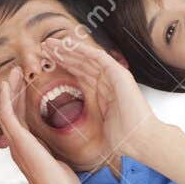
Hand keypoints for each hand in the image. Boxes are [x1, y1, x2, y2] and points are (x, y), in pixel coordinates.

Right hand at [0, 68, 80, 183]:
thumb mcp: (58, 163)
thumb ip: (53, 153)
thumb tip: (59, 149)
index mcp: (26, 150)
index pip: (21, 121)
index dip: (21, 102)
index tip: (24, 87)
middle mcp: (18, 145)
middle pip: (12, 113)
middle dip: (14, 92)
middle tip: (16, 74)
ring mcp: (16, 143)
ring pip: (7, 110)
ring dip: (9, 90)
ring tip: (13, 72)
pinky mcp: (19, 140)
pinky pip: (8, 115)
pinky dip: (6, 98)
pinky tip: (7, 84)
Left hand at [40, 33, 168, 163]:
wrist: (140, 140)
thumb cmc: (123, 138)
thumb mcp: (97, 128)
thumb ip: (89, 124)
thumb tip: (77, 137)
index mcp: (102, 93)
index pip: (80, 74)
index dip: (64, 65)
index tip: (48, 61)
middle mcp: (108, 82)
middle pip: (81, 63)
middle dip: (62, 54)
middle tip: (45, 47)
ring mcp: (114, 76)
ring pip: (86, 57)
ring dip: (68, 49)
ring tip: (50, 43)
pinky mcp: (119, 73)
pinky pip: (98, 56)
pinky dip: (82, 49)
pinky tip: (67, 44)